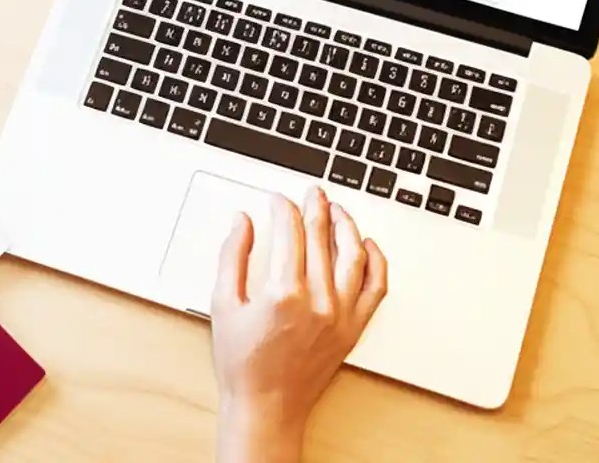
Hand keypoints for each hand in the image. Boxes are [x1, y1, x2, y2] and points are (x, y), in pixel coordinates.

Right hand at [210, 188, 387, 462]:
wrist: (266, 405)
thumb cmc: (242, 362)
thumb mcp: (223, 304)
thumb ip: (232, 256)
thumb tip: (243, 223)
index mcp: (283, 293)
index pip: (289, 232)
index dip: (282, 208)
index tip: (277, 200)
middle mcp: (318, 301)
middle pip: (321, 237)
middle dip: (315, 208)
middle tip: (311, 193)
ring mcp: (340, 314)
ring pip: (353, 255)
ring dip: (347, 225)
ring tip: (338, 209)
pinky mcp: (354, 328)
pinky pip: (376, 287)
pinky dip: (376, 261)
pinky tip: (367, 244)